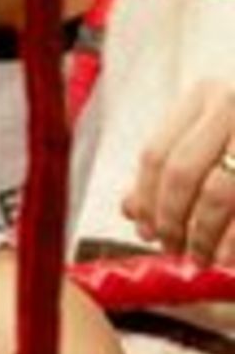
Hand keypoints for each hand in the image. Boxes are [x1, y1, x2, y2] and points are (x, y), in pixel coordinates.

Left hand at [122, 79, 234, 266]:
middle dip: (172, 221)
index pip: (156, 154)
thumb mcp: (210, 136)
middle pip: (182, 174)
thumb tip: (129, 209)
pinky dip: (233, 241)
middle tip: (174, 250)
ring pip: (218, 194)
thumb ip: (171, 166)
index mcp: (205, 94)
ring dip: (203, 235)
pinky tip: (226, 259)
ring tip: (201, 259)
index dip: (146, 200)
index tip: (146, 231)